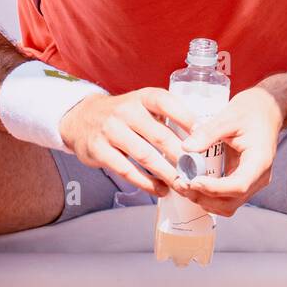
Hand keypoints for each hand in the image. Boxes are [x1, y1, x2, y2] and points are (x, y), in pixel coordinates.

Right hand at [59, 88, 195, 196]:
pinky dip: (146, 183)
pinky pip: (127, 170)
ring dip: (166, 173)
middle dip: (182, 156)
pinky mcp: (99, 150)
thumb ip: (167, 115)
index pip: (168, 104)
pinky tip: (159, 189)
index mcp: (143, 96)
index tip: (204, 137)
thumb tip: (202, 135)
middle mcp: (127, 111)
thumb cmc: (123, 114)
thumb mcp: (143, 104)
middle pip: (160, 135)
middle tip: (198, 171)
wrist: (81, 118)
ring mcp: (111, 130)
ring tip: (182, 184)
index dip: (187, 120)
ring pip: (145, 156)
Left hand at [179, 87, 283, 217]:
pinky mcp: (243, 182)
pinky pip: (226, 199)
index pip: (239, 185)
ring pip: (227, 205)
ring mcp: (252, 182)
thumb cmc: (251, 111)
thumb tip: (186, 148)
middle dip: (204, 197)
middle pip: (231, 201)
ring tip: (184, 184)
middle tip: (182, 183)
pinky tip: (194, 183)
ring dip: (204, 200)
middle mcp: (259, 177)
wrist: (266, 110)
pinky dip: (208, 196)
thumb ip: (208, 132)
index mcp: (260, 161)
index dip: (214, 188)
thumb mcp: (228, 117)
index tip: (193, 180)